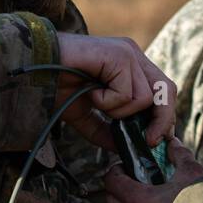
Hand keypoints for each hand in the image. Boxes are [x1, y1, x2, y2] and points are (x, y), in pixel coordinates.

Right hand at [56, 33, 175, 148]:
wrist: (34, 69)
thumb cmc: (55, 85)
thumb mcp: (85, 114)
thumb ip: (105, 130)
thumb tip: (123, 149)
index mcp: (130, 65)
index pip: (163, 91)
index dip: (164, 118)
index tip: (154, 140)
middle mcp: (133, 55)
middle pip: (167, 90)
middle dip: (161, 120)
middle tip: (147, 141)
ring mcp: (127, 53)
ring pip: (146, 97)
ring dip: (120, 110)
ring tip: (96, 101)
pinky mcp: (119, 55)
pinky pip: (127, 93)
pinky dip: (108, 102)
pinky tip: (90, 92)